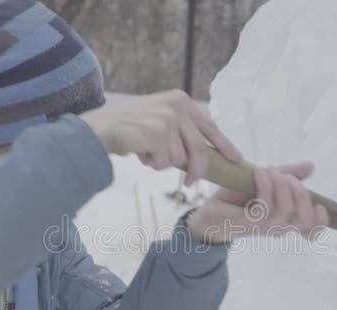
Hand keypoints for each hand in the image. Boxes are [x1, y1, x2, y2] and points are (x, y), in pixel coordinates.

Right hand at [79, 90, 242, 184]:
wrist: (100, 127)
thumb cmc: (129, 128)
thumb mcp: (160, 120)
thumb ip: (181, 131)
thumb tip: (203, 158)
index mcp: (181, 101)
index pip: (209, 126)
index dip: (224, 145)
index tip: (237, 159)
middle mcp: (177, 106)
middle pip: (199, 149)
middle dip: (196, 170)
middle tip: (189, 182)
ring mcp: (168, 118)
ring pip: (179, 158)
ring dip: (162, 162)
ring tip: (146, 151)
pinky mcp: (157, 132)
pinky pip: (164, 162)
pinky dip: (152, 163)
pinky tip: (139, 151)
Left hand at [186, 163, 329, 243]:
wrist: (210, 210)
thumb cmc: (239, 198)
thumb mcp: (267, 182)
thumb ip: (289, 175)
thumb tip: (311, 166)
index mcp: (286, 220)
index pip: (312, 231)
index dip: (321, 221)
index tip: (319, 204)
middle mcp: (278, 227)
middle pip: (304, 220)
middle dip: (301, 195)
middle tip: (287, 177)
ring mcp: (263, 227)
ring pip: (284, 211)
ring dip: (281, 186)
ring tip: (270, 171)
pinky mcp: (248, 223)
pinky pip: (264, 206)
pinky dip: (265, 185)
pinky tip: (259, 173)